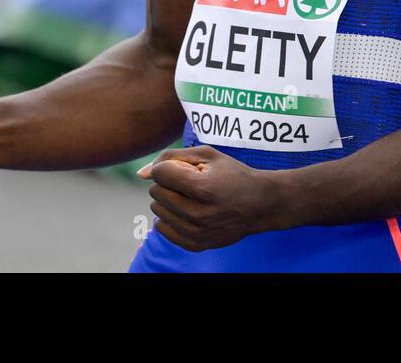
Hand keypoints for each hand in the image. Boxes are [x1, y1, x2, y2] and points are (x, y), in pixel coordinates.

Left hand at [136, 146, 280, 250]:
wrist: (260, 204)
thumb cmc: (232, 174)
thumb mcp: (207, 155)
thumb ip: (171, 157)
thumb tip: (141, 174)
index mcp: (203, 188)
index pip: (160, 174)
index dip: (167, 166)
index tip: (183, 168)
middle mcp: (199, 214)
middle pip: (156, 192)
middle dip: (167, 183)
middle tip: (189, 182)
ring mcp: (197, 233)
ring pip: (157, 210)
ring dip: (168, 200)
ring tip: (190, 196)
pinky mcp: (196, 245)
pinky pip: (163, 229)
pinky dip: (170, 218)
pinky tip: (186, 210)